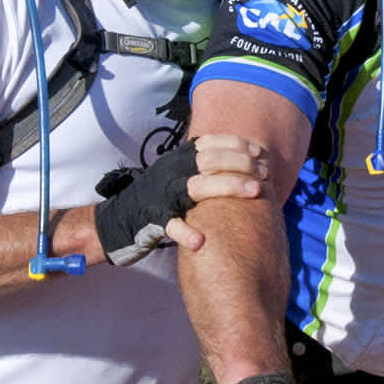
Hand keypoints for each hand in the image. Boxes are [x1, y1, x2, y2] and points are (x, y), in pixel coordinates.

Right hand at [92, 136, 269, 265]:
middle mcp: (171, 172)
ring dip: (228, 186)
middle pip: (209, 160)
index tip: (259, 151)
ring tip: (254, 191)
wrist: (119, 220)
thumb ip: (204, 167)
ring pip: (197, 186)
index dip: (236, 143)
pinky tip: (201, 241)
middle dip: (241, 163)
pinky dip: (185, 233)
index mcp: (178, 160)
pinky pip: (171, 225)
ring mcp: (162, 196)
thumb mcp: (180, 175)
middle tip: (265, 174)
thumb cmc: (159, 198)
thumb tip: (244, 161)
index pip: (209, 142)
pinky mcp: (153, 220)